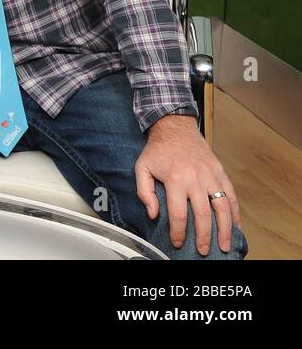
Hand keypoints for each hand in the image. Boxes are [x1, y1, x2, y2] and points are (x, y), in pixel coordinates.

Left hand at [135, 114, 241, 255]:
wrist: (175, 127)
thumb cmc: (158, 150)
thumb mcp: (142, 167)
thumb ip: (144, 192)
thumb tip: (153, 214)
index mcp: (175, 179)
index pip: (178, 213)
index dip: (179, 232)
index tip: (178, 242)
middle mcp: (196, 179)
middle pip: (203, 215)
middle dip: (204, 237)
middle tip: (203, 251)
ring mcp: (211, 176)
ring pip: (222, 208)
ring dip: (225, 230)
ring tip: (224, 245)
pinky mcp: (221, 173)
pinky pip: (231, 196)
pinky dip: (235, 213)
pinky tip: (236, 227)